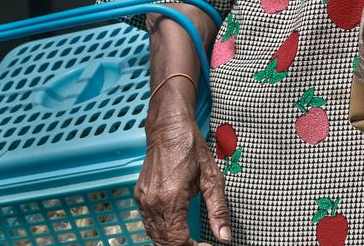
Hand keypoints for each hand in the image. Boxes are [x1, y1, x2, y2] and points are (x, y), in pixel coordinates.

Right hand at [135, 112, 230, 245]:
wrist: (168, 128)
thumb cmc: (192, 149)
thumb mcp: (212, 178)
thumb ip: (218, 210)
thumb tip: (224, 237)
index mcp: (171, 199)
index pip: (178, 241)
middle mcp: (153, 203)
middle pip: (164, 243)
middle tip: (201, 244)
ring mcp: (143, 200)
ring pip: (154, 236)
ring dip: (171, 243)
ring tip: (191, 240)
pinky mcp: (139, 196)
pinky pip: (148, 224)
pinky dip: (161, 233)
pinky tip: (175, 230)